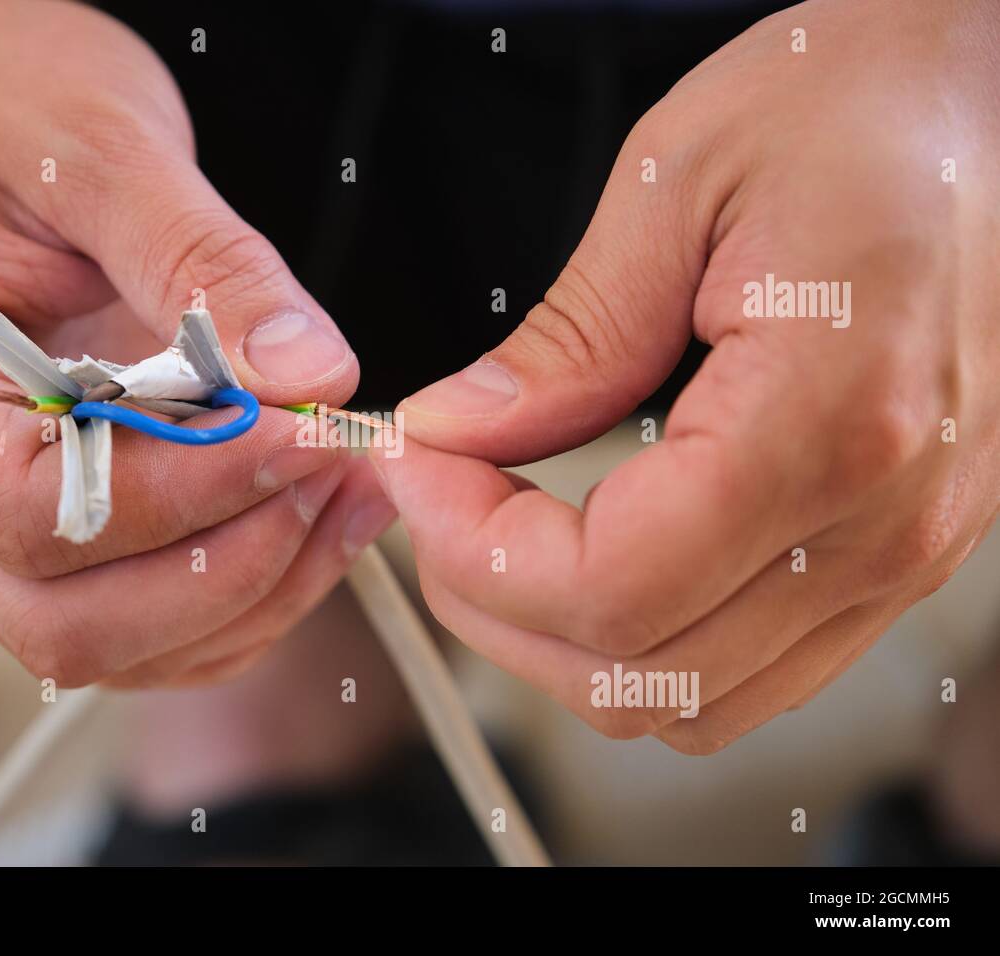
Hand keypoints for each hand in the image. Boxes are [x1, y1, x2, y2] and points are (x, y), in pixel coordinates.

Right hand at [0, 0, 395, 686]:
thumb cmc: (7, 112)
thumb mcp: (101, 147)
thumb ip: (204, 261)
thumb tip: (310, 374)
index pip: (32, 511)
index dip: (185, 492)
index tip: (301, 429)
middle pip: (67, 619)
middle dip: (227, 566)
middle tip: (334, 468)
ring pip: (116, 642)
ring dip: (254, 591)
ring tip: (347, 488)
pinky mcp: (54, 528)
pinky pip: (149, 621)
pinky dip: (245, 592)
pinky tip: (316, 512)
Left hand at [373, 0, 999, 751]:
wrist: (995, 103)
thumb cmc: (862, 103)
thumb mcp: (679, 183)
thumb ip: (565, 341)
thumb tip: (455, 434)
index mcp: (833, 419)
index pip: (612, 591)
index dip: (475, 552)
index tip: (417, 466)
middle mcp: (884, 521)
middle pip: (638, 678)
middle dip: (495, 604)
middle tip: (438, 498)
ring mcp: (903, 553)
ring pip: (693, 706)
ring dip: (561, 641)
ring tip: (500, 531)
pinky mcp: (897, 553)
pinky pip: (751, 671)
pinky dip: (643, 641)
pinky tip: (596, 551)